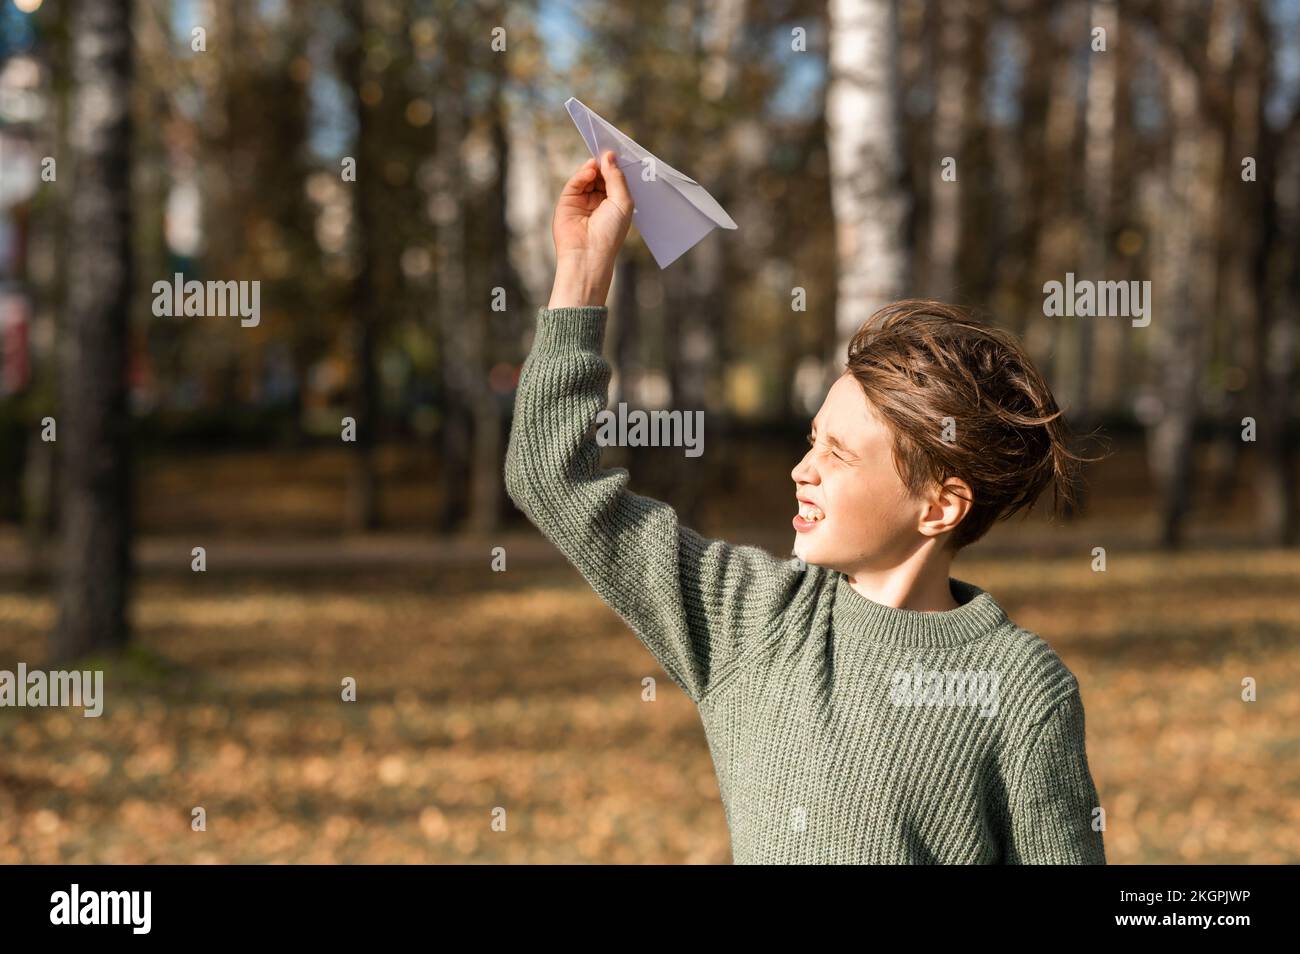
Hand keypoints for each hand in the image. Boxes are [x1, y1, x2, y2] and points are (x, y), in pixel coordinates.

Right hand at [548, 150, 633, 307]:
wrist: (588, 254)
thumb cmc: (610, 233)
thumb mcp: (622, 201)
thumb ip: (616, 177)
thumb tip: (609, 156)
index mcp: (615, 204)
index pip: (615, 179)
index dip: (616, 167)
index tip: (618, 152)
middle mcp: (599, 201)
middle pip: (601, 175)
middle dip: (604, 164)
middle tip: (607, 151)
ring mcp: (583, 201)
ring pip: (588, 177)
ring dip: (593, 168)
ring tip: (597, 163)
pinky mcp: (568, 201)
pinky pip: (575, 183)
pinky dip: (582, 175)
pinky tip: (589, 171)